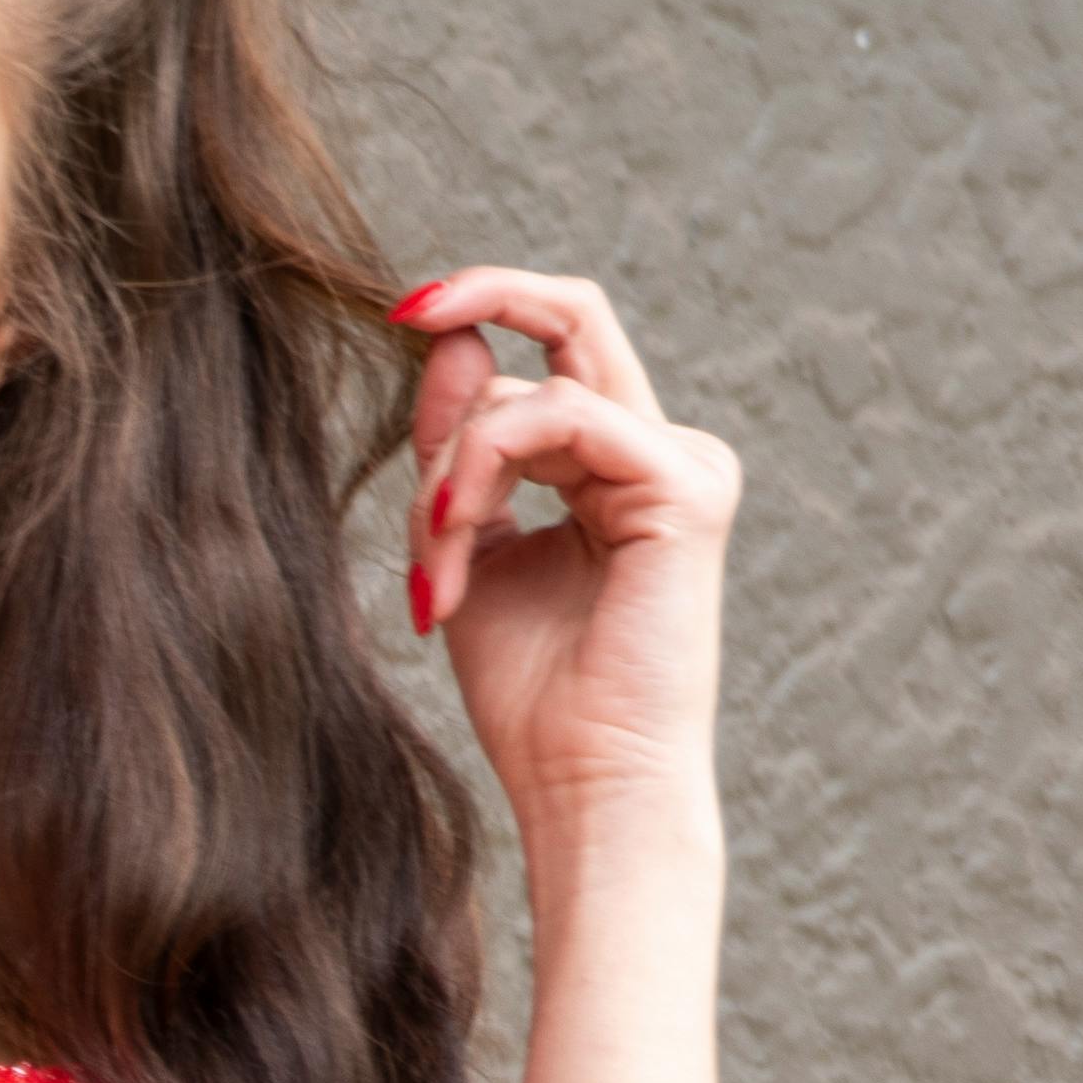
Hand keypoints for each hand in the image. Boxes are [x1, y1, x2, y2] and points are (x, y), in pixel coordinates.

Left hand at [391, 266, 742, 851]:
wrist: (582, 785)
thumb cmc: (532, 696)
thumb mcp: (468, 544)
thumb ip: (458, 449)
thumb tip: (450, 341)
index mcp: (616, 466)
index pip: (546, 357)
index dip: (477, 321)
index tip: (397, 315)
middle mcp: (659, 453)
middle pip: (574, 318)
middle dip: (481, 297)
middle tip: (401, 310)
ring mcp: (682, 465)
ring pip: (538, 390)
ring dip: (456, 466)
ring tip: (436, 559)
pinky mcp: (685, 486)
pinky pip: (564, 417)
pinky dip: (488, 468)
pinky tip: (457, 551)